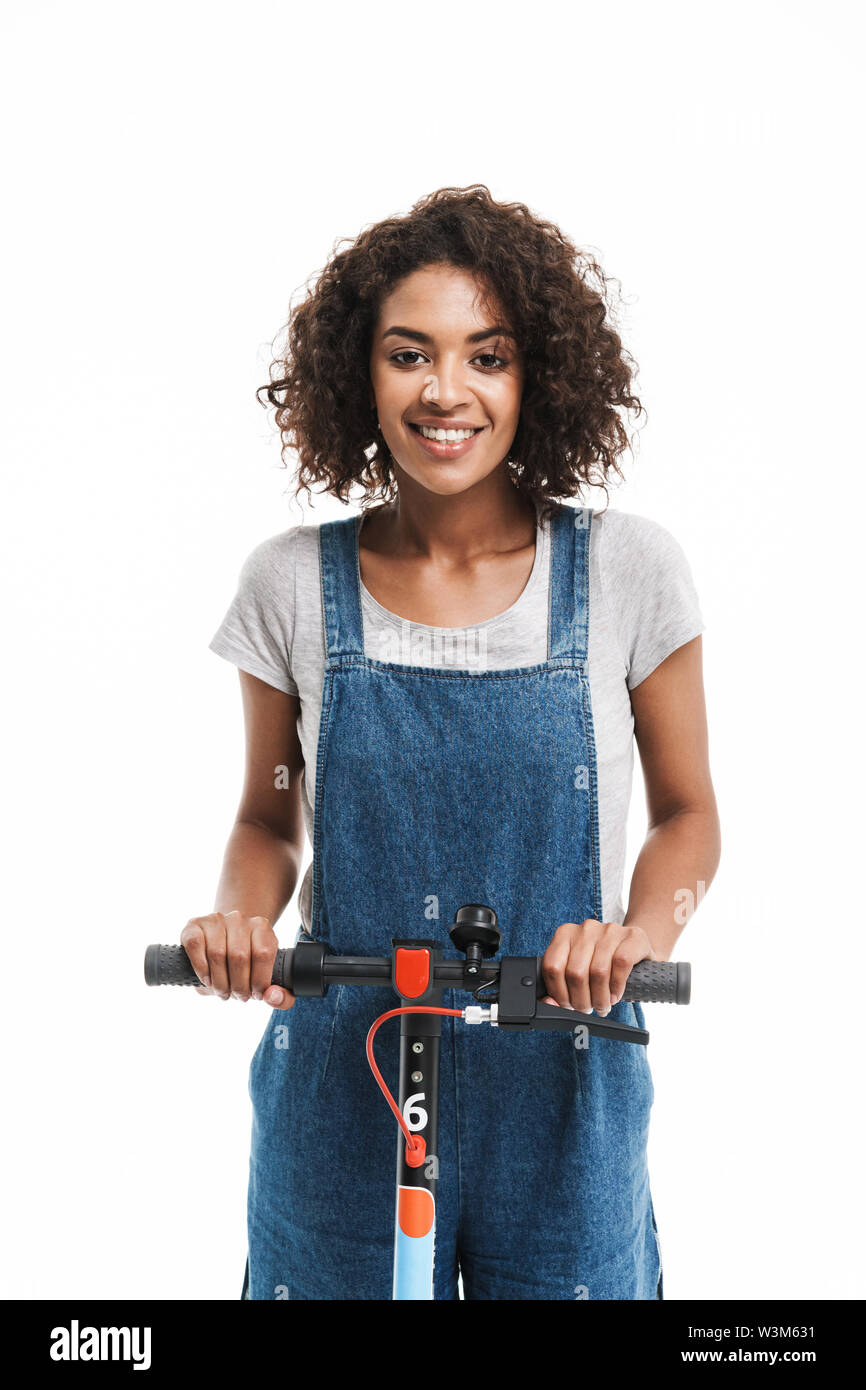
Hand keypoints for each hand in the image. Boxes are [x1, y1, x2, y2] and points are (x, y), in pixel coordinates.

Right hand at [180, 910, 294, 1008]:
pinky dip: (201, 968)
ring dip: (219, 982)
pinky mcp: (194, 925)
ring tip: (223, 991)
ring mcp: (215, 919)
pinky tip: (207, 980)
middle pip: (239, 956)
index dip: (259, 980)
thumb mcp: (267, 978)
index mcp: (262, 927)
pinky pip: (196, 945)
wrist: (221, 944)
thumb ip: (281, 995)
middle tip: (238, 996)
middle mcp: (239, 918)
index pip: (263, 954)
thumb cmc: (247, 965)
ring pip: (217, 954)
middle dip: (238, 985)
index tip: (256, 994)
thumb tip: (273, 997)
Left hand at [541, 919, 655, 1014]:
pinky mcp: (632, 937)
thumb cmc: (602, 959)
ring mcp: (609, 931)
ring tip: (601, 1006)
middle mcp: (585, 929)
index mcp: (565, 934)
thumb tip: (549, 1003)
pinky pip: (620, 965)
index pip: (552, 966)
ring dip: (599, 998)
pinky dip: (616, 988)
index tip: (567, 1005)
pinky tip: (614, 996)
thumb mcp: (578, 966)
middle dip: (580, 1000)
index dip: (559, 992)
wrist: (635, 943)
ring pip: (598, 972)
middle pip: (575, 973)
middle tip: (587, 1009)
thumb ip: (560, 984)